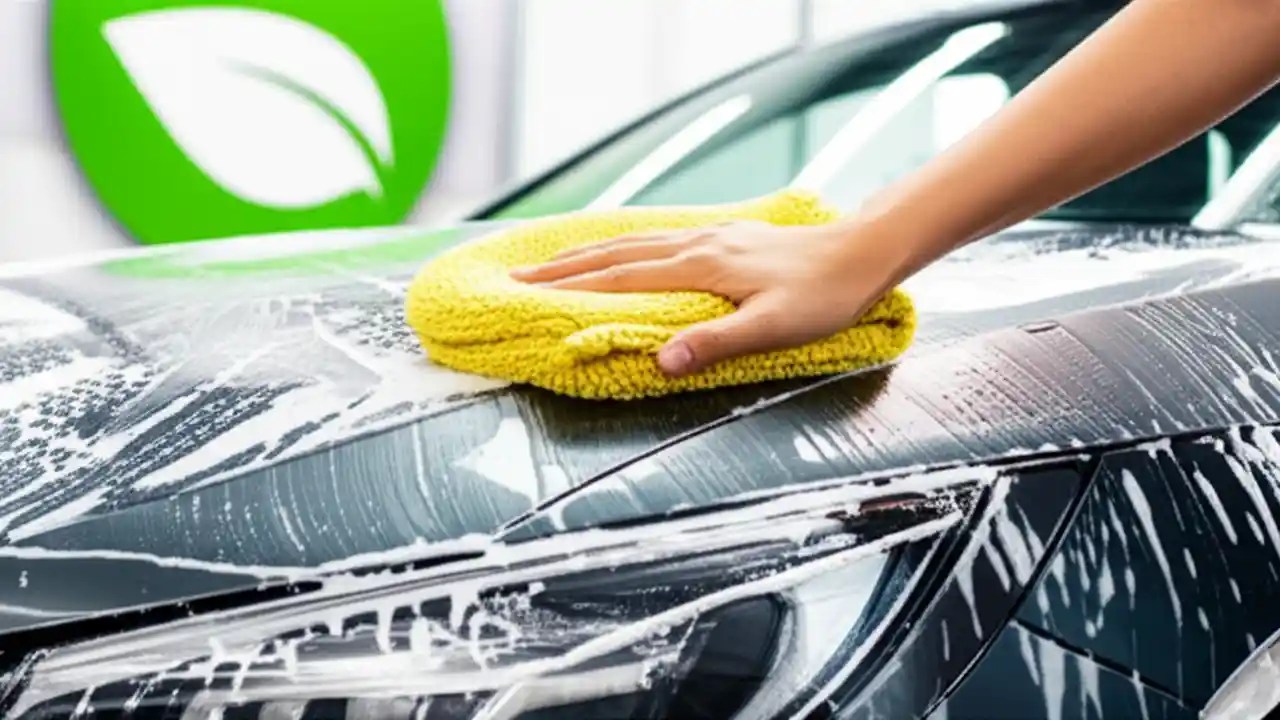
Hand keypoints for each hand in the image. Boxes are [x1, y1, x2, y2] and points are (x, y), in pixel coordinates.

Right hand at [509, 219, 910, 376]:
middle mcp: (696, 244)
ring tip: (552, 262)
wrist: (861, 253)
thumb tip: (661, 361)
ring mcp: (709, 235)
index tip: (527, 292)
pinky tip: (620, 250)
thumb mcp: (773, 328)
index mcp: (700, 266)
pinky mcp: (724, 236)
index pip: (621, 278)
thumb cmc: (822, 296)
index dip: (572, 287)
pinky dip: (622, 244)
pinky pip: (656, 237)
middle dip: (564, 266)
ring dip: (588, 252)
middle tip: (517, 277)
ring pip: (633, 241)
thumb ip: (715, 343)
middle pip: (616, 254)